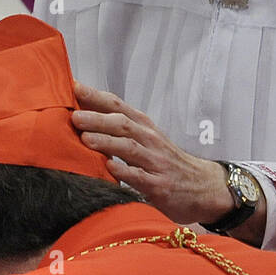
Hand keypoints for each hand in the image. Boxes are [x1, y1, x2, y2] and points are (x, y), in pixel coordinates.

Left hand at [71, 80, 233, 226]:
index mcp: (144, 127)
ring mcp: (155, 162)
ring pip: (129, 147)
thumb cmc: (166, 162)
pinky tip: (109, 168)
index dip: (95, 96)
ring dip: (107, 142)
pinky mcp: (159, 185)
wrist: (203, 187)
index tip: (72, 87)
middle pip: (122, 124)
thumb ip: (120, 130)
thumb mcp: (146, 140)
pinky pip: (140, 177)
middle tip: (74, 116)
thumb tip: (84, 117)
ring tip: (85, 139)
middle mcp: (149, 140)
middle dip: (97, 119)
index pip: (117, 106)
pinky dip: (124, 171)